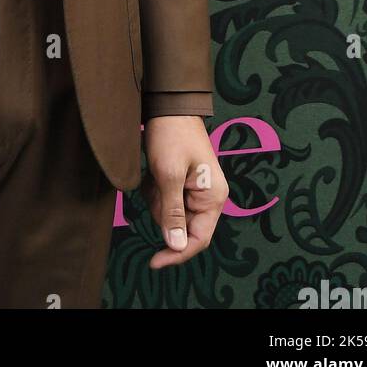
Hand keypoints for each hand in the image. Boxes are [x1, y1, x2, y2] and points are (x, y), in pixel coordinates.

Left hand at [140, 116, 227, 269]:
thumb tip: (175, 246)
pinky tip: (153, 172)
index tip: (153, 261)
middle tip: (155, 186)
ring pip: (170, 214)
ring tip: (155, 173)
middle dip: (163, 212)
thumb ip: (173, 212)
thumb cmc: (171, 135)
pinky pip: (165, 200)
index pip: (198, 239)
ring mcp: (195, 190)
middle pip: (181, 227)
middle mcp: (208, 197)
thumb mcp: (169, 174)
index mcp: (213, 198)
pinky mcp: (182, 183)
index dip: (176, 253)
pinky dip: (155, 190)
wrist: (168, 105)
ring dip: (157, 199)